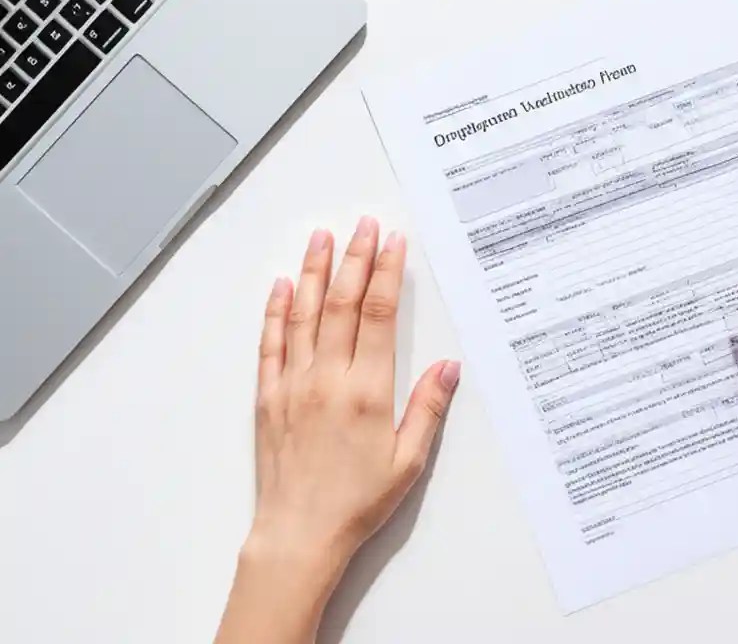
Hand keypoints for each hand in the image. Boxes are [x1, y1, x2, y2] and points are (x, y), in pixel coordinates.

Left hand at [250, 218, 460, 569]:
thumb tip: (448, 366)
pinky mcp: (268, 397)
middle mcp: (327, 378)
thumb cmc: (357, 502)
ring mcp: (293, 384)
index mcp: (367, 391)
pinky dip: (277, 310)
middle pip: (342, 304)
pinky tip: (283, 286)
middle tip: (364, 225)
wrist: (299, 534)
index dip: (385, 273)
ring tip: (322, 237)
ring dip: (315, 271)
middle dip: (355, 259)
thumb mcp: (408, 460)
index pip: (377, 315)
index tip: (392, 244)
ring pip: (304, 314)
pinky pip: (271, 343)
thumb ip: (428, 408)